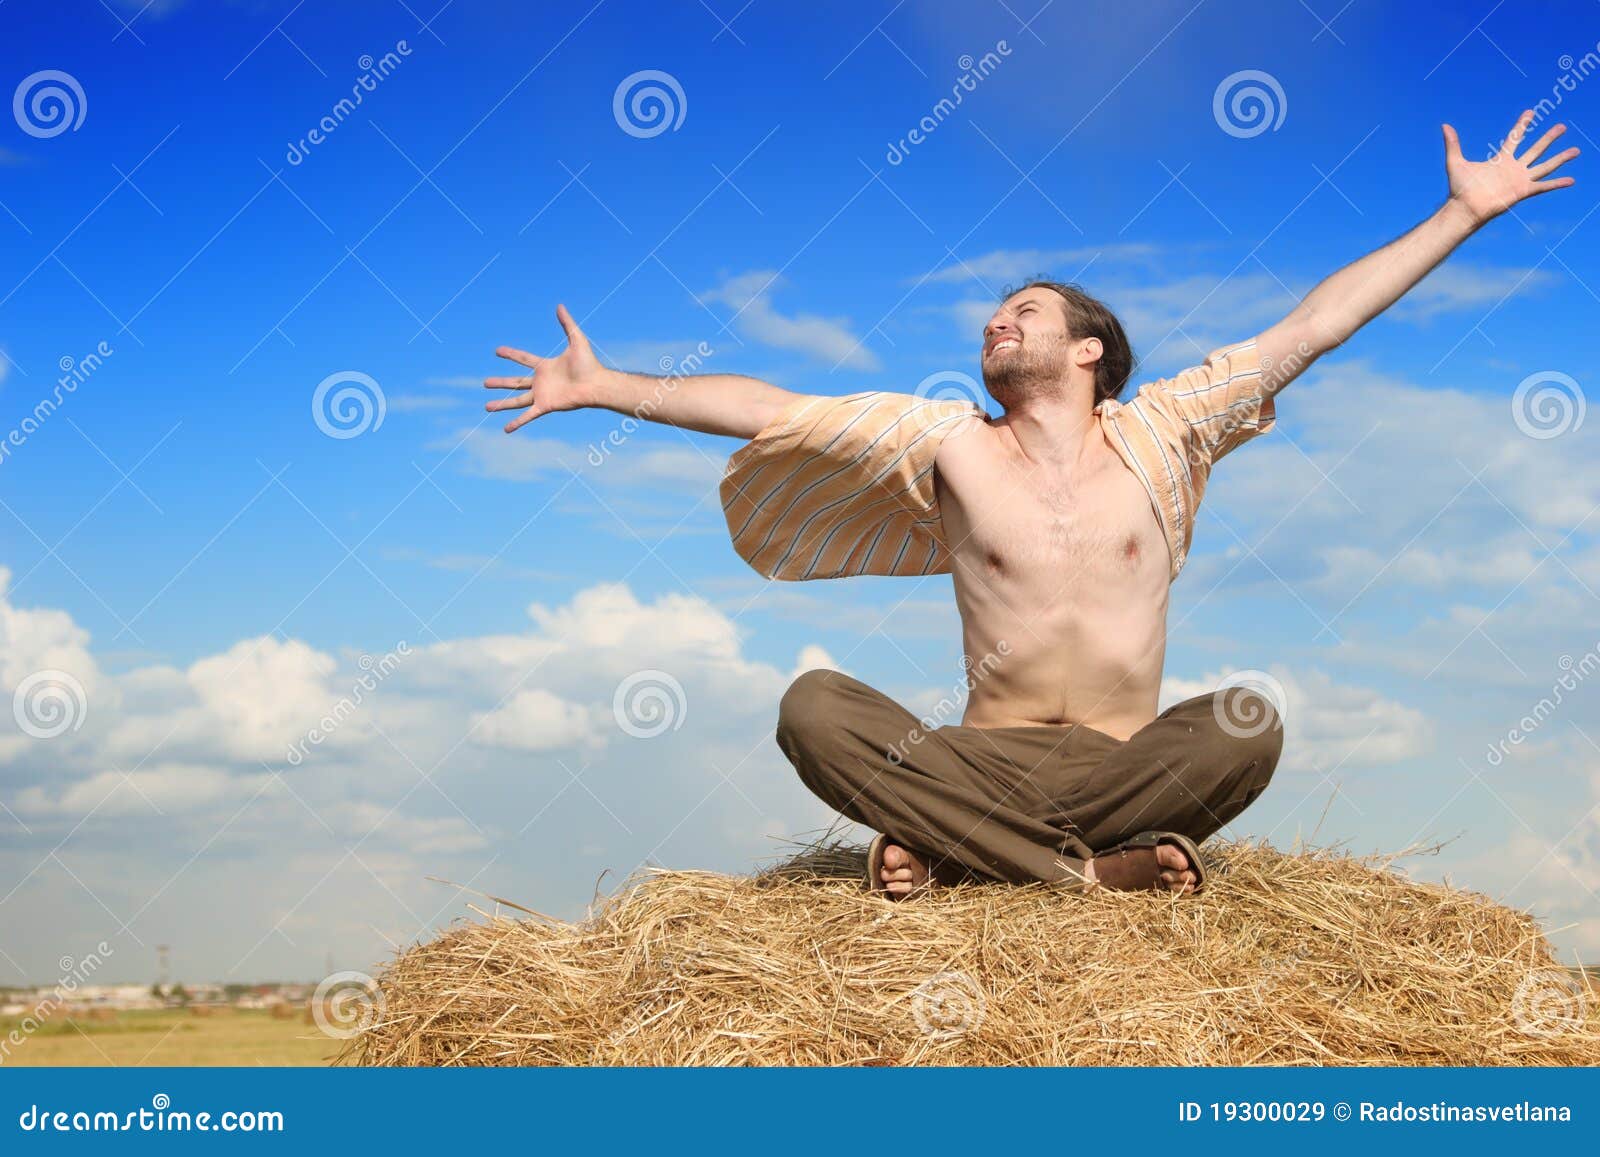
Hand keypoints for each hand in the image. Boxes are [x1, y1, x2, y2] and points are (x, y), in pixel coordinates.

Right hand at [485, 304, 605, 432]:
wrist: (596, 384)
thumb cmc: (589, 364)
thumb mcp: (576, 339)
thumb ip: (567, 323)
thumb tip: (560, 305)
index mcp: (545, 366)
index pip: (523, 358)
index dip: (511, 354)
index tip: (497, 351)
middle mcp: (541, 382)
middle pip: (515, 382)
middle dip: (500, 383)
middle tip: (484, 383)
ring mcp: (542, 395)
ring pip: (516, 400)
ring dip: (501, 404)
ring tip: (486, 407)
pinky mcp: (545, 406)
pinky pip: (528, 415)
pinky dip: (517, 422)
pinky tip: (506, 429)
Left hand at [1443, 110, 1578, 225]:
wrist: (1464, 208)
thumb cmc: (1459, 188)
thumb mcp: (1455, 162)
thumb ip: (1452, 144)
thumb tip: (1444, 126)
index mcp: (1501, 159)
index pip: (1515, 137)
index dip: (1522, 124)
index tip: (1530, 112)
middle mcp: (1513, 168)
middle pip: (1536, 149)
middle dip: (1549, 138)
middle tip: (1563, 126)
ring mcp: (1520, 179)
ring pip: (1545, 165)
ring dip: (1561, 158)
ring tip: (1576, 150)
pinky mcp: (1523, 191)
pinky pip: (1544, 186)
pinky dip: (1557, 183)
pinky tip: (1571, 180)